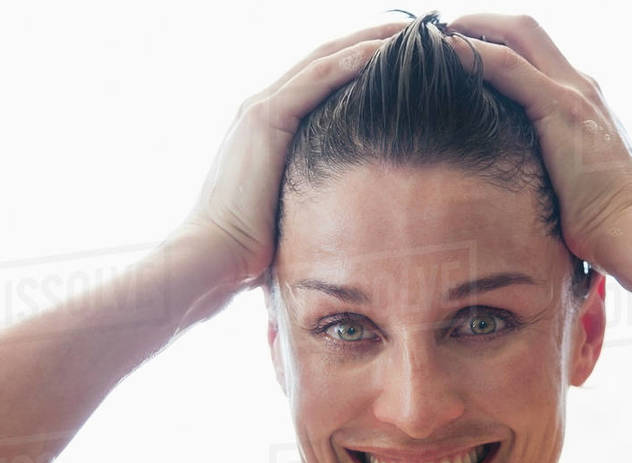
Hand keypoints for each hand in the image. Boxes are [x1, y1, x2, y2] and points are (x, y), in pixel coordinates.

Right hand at [177, 20, 409, 290]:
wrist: (212, 260)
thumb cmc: (250, 255)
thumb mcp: (292, 217)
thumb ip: (316, 202)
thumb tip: (353, 224)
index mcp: (269, 132)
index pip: (323, 85)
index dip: (362, 68)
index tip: (405, 64)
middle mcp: (263, 111)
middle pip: (327, 61)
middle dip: (372, 43)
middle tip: (419, 34)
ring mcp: (262, 110)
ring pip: (326, 59)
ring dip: (371, 42)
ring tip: (414, 32)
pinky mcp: (267, 117)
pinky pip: (319, 76)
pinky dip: (354, 60)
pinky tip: (387, 51)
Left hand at [442, 14, 631, 268]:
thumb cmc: (599, 224)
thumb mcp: (566, 185)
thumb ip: (542, 168)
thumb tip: (511, 184)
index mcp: (581, 102)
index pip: (535, 52)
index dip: (495, 42)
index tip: (457, 51)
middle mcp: (579, 87)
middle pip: (525, 29)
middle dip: (479, 23)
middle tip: (436, 34)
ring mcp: (572, 94)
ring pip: (516, 35)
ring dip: (470, 31)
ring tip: (428, 39)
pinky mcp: (560, 109)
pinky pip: (508, 67)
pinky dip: (473, 56)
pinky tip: (443, 57)